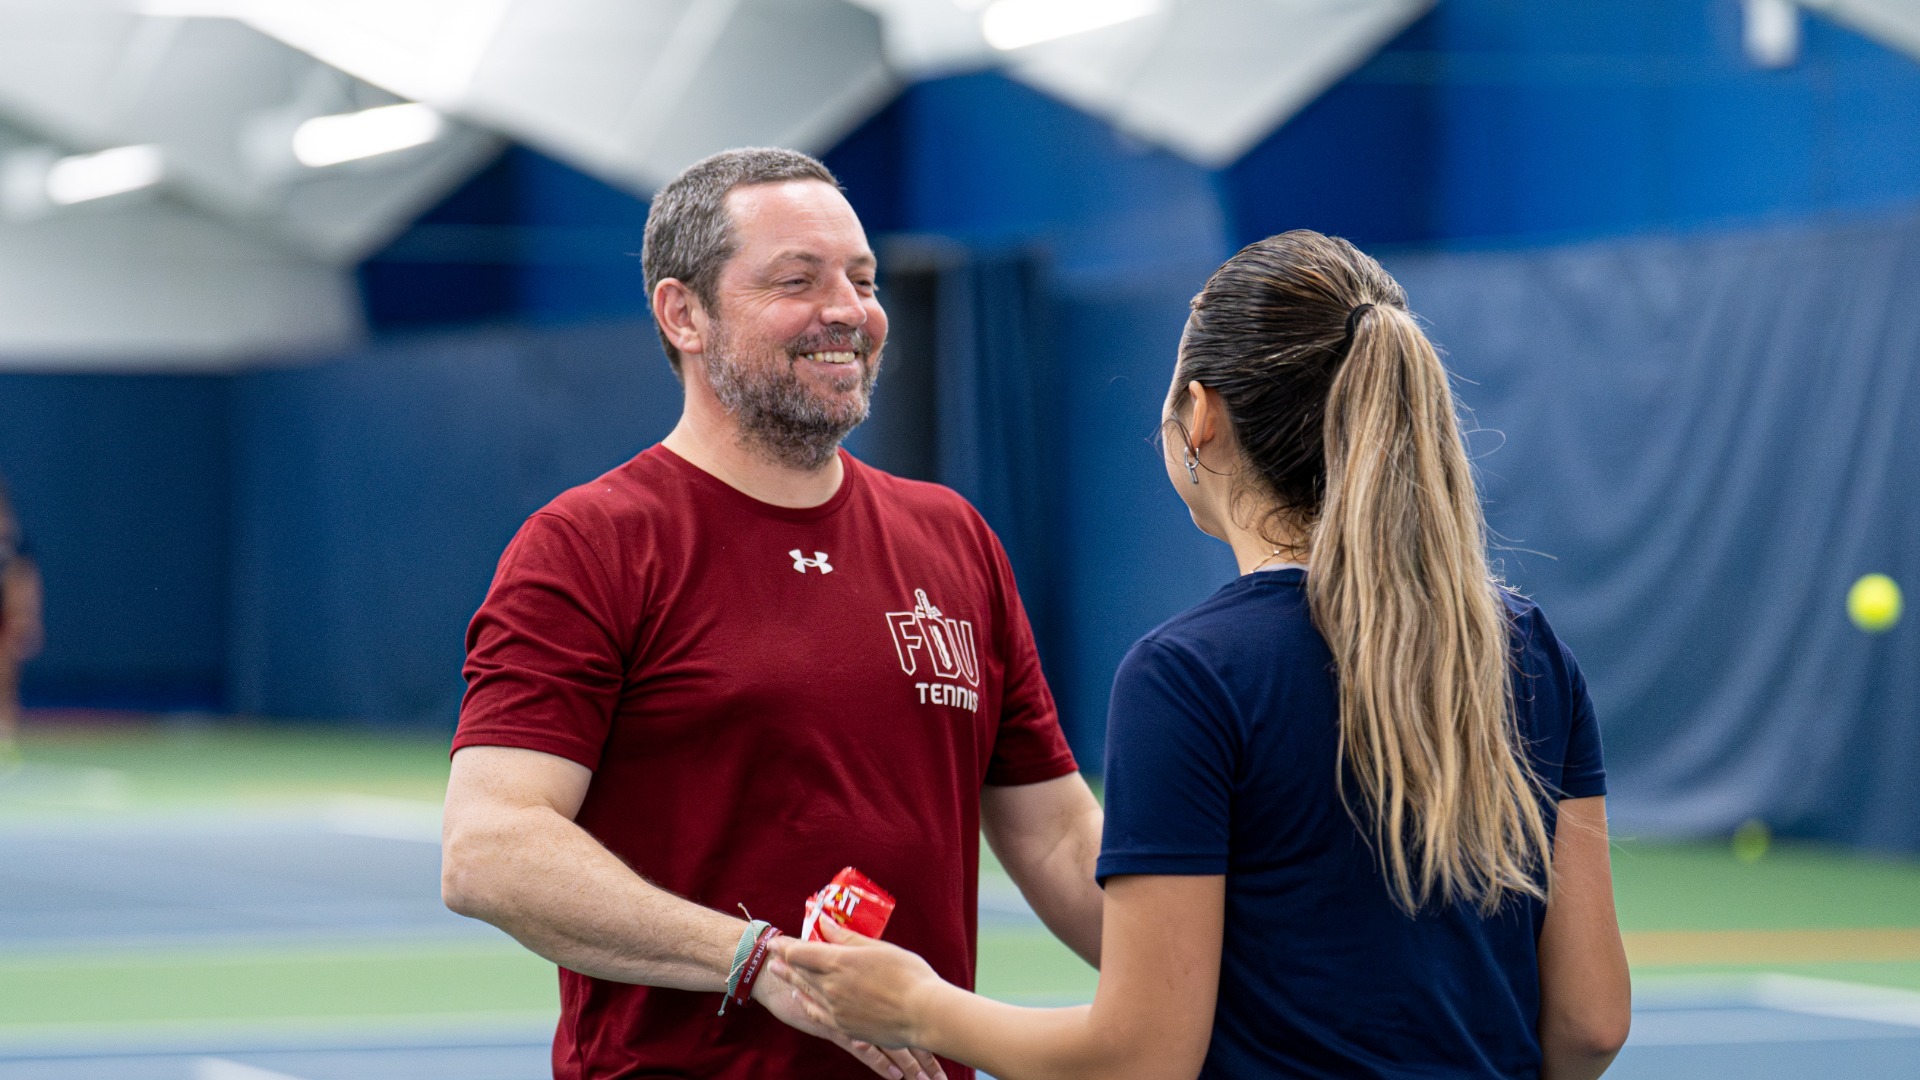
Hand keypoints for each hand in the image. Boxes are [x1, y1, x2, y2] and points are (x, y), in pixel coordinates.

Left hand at [755, 945, 946, 1079]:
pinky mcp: (844, 1027)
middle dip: (784, 962)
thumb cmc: (908, 975)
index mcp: (840, 962)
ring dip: (792, 981)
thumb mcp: (878, 948)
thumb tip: (824, 922)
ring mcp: (836, 1009)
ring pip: (806, 992)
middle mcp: (831, 986)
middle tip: (771, 956)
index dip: (786, 945)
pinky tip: (802, 999)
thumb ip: (847, 937)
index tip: (775, 940)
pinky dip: (807, 1003)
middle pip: (799, 972)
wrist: (923, 1013)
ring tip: (780, 973)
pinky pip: (818, 1014)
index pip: (801, 952)